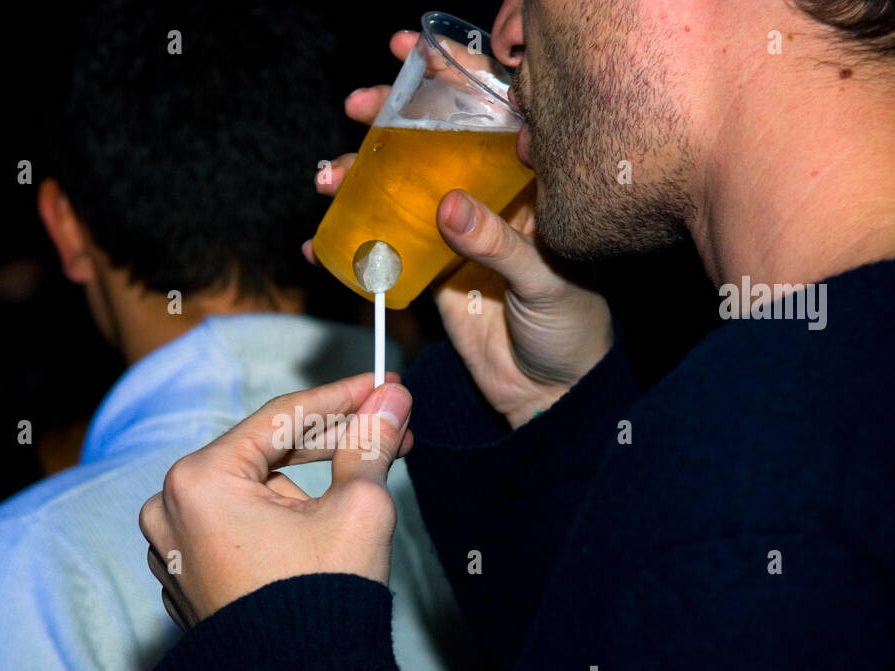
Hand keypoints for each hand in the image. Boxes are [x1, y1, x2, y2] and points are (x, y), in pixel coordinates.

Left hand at [140, 373, 413, 629]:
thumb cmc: (321, 601)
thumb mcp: (358, 508)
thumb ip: (369, 442)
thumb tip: (391, 399)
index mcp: (197, 480)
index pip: (282, 418)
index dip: (344, 397)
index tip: (384, 384)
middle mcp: (168, 510)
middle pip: (264, 454)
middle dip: (331, 442)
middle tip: (388, 429)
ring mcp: (172, 550)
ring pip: (252, 492)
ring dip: (305, 483)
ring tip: (360, 486)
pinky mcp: (188, 581)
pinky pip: (237, 529)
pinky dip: (277, 520)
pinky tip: (322, 523)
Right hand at [307, 32, 613, 427]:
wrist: (550, 393)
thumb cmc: (572, 329)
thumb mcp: (547, 279)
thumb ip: (499, 242)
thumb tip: (448, 206)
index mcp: (526, 183)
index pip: (488, 112)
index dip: (449, 77)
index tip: (410, 53)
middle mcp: (485, 198)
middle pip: (431, 142)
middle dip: (388, 119)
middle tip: (357, 107)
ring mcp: (451, 234)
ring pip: (397, 190)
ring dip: (358, 179)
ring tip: (329, 179)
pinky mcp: (426, 273)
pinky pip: (381, 250)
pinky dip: (348, 246)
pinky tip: (321, 245)